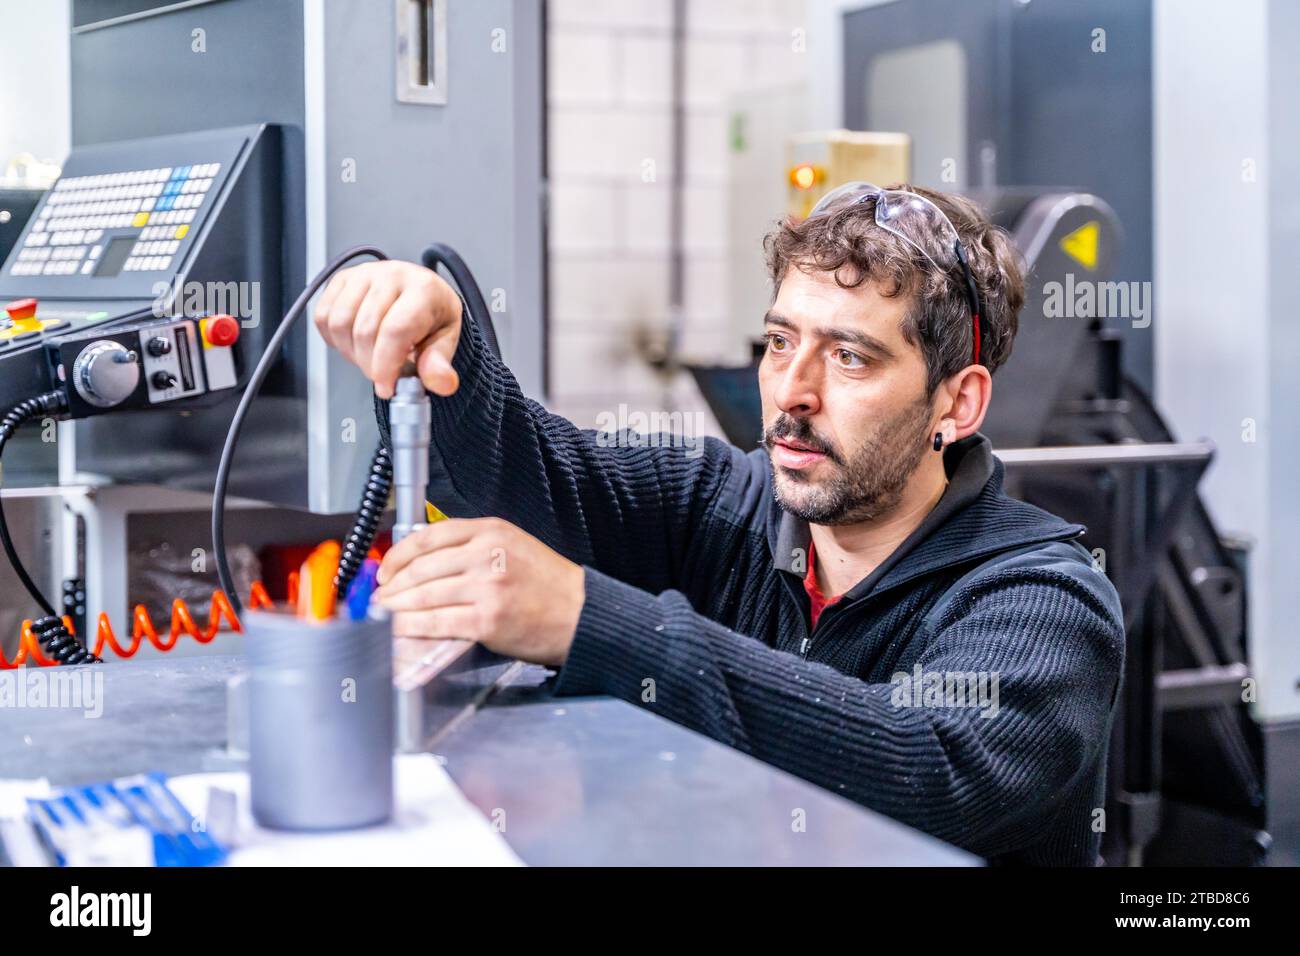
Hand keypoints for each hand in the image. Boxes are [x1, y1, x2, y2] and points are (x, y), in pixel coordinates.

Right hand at [312, 260, 462, 398]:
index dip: (385, 365)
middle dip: (370, 364)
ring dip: (350, 352)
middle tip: (383, 374)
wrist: (421, 292)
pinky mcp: (341, 279)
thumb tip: (442, 383)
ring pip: (339, 324)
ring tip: (371, 356)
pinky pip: (323, 316)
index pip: (395, 330)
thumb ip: (439, 364)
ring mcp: (363, 274)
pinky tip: (355, 342)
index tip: (386, 388)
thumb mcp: (446, 341)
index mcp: (423, 289)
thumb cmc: (433, 316)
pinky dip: (334, 339)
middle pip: (364, 331)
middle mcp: (391, 275)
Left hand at [373, 518, 585, 667]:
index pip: (429, 536)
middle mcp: (487, 555)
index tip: (386, 568)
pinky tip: (402, 629)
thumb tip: (427, 561)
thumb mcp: (514, 545)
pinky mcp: (487, 620)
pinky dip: (414, 626)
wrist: (581, 613)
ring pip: (425, 595)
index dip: (399, 554)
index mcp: (492, 531)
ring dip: (398, 607)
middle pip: (422, 567)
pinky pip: (438, 622)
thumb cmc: (549, 584)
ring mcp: (486, 588)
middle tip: (380, 595)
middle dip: (393, 584)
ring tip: (385, 613)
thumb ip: (474, 545)